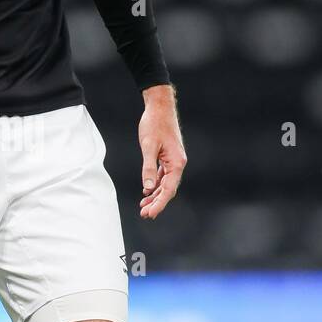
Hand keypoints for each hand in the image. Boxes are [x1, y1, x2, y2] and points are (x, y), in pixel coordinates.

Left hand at [138, 84, 185, 219]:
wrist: (159, 107)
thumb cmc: (155, 124)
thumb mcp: (148, 147)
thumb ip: (148, 168)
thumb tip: (148, 188)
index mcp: (176, 163)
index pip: (168, 189)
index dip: (159, 204)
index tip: (150, 214)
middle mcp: (178, 163)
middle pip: (168, 189)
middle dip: (157, 203)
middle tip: (144, 214)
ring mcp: (173, 160)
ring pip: (165, 183)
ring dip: (155, 195)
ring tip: (144, 206)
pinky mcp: (167, 156)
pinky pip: (162, 175)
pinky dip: (155, 184)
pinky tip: (147, 191)